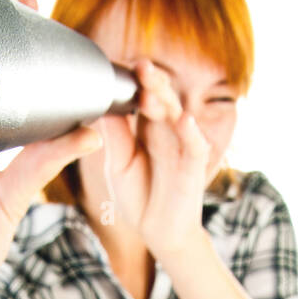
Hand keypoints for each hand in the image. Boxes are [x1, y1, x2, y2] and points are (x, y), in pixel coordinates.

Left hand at [95, 58, 210, 259]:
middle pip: (160, 98)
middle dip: (150, 80)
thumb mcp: (119, 165)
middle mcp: (166, 130)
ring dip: (165, 97)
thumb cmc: (139, 197)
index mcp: (146, 127)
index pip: (142, 96)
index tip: (117, 66)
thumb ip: (115, 136)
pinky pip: (196, 145)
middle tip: (137, 65)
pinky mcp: (194, 166)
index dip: (133, 81)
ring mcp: (182, 145)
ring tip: (151, 81)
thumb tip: (101, 103)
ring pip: (177, 113)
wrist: (158, 233)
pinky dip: (191, 132)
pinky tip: (183, 119)